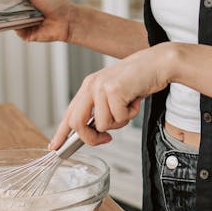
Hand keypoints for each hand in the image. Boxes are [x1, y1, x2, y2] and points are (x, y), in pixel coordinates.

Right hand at [2, 0, 77, 43]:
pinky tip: (13, 20)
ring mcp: (24, 24)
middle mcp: (22, 13)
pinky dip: (14, 26)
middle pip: (5, 10)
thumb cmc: (55, 4)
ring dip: (3, 16)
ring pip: (9, 21)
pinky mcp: (27, 35)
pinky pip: (16, 31)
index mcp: (24, 2)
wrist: (68, 21)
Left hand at [49, 44, 177, 148]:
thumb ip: (100, 110)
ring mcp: (101, 87)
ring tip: (128, 107)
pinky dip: (130, 115)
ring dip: (119, 122)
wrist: (157, 63)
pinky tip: (134, 101)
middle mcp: (91, 85)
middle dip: (92, 138)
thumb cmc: (138, 80)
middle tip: (106, 139)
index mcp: (88, 86)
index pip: (70, 113)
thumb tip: (94, 132)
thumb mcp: (113, 94)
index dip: (61, 132)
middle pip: (78, 123)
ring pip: (102, 124)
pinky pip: (118, 118)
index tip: (54, 146)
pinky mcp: (114, 90)